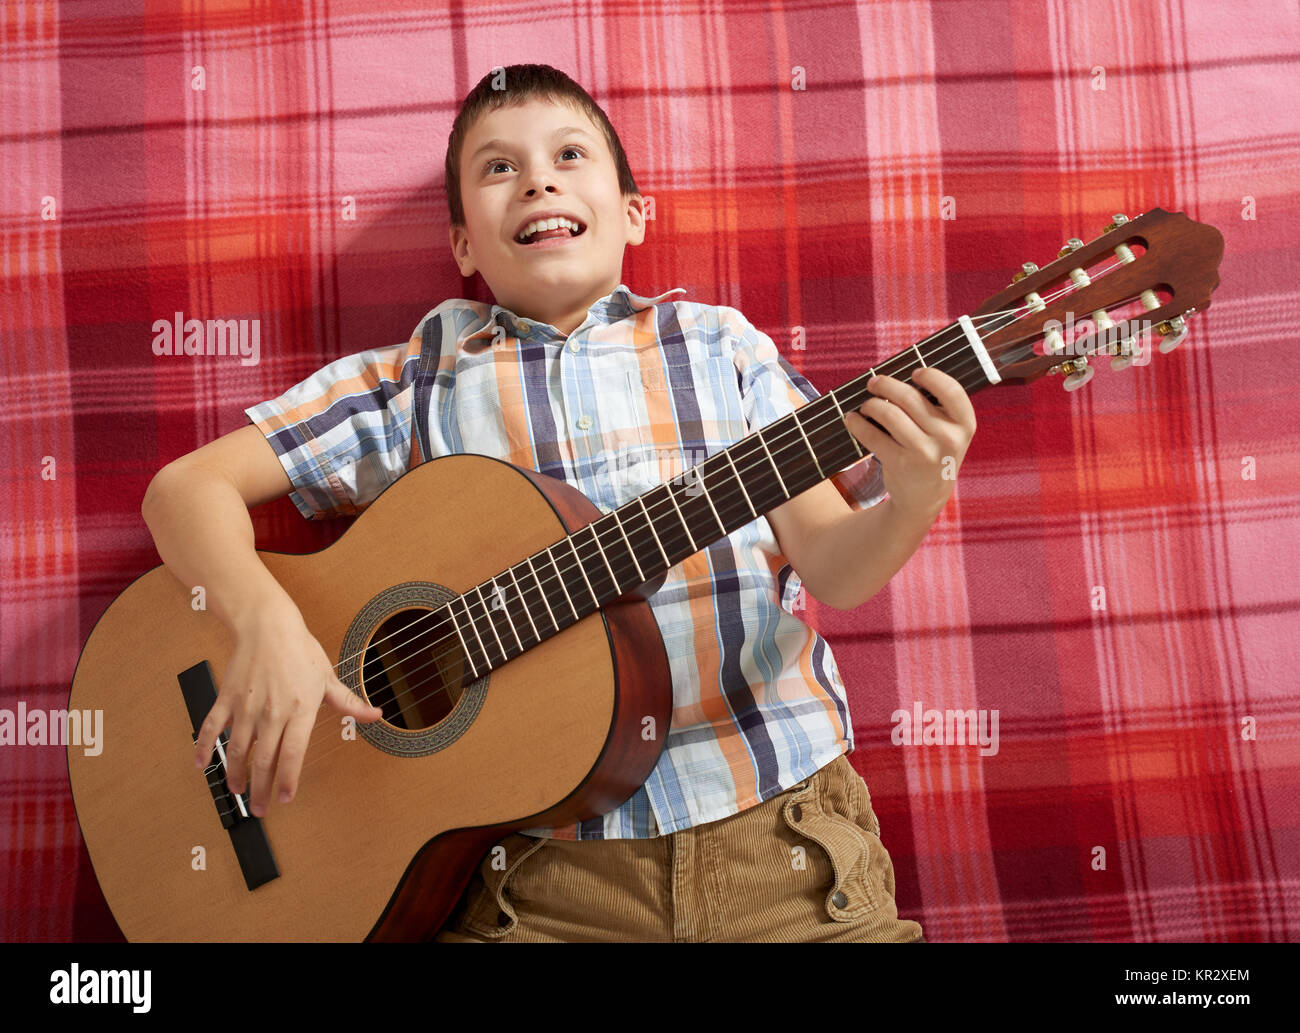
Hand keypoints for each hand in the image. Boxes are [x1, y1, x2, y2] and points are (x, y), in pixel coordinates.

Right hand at [192, 598, 382, 816]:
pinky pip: (212, 727)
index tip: (286, 798)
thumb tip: (375, 715)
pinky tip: (203, 765)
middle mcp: (272, 711)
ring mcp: (247, 706)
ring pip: (238, 750)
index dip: (288, 779)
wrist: (268, 626)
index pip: (294, 753)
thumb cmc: (300, 650)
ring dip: (236, 774)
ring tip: (239, 791)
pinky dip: (205, 747)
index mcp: (300, 709)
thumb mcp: (328, 678)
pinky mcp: (227, 698)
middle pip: (264, 759)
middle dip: (261, 789)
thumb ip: (349, 703)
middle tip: (260, 808)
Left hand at [843, 366, 976, 520]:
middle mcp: (948, 438)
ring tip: (866, 405)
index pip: (951, 390)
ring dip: (871, 404)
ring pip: (889, 413)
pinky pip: (872, 435)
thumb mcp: (949, 432)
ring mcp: (924, 452)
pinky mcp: (900, 463)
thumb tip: (898, 376)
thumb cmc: (934, 451)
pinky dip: (857, 423)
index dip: (931, 376)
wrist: (925, 496)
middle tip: (873, 382)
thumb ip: (936, 407)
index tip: (914, 372)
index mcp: (965, 424)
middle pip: (910, 397)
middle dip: (886, 385)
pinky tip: (852, 419)